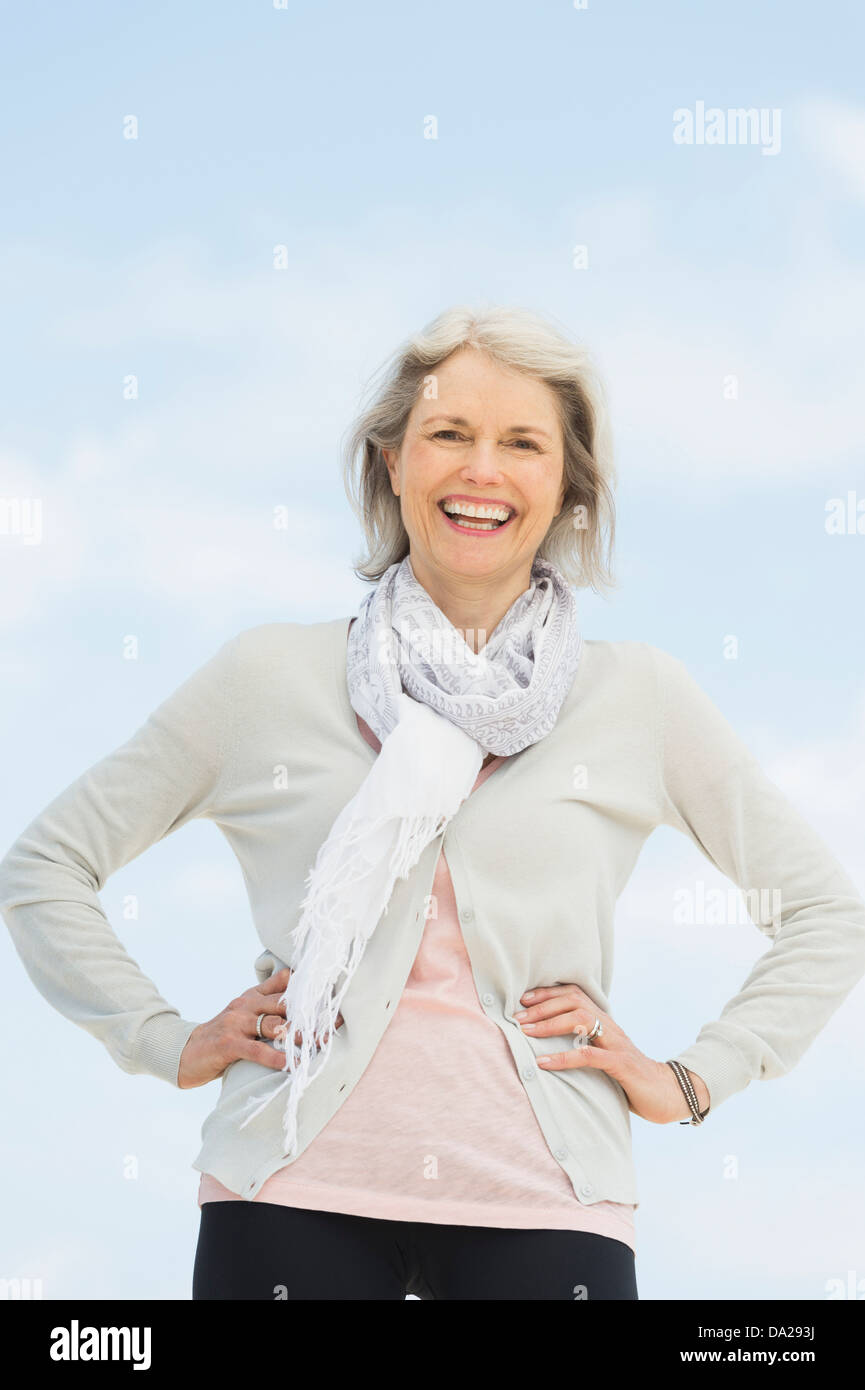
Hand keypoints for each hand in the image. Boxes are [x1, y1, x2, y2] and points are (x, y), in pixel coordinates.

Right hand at [177, 967, 343, 1089]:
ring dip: (298, 1036)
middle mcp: (245, 1005)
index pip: (284, 987)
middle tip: (333, 1025)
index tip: (332, 1000)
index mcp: (251, 996)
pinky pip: (256, 1050)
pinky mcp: (228, 1044)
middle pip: (284, 1006)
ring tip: (318, 1044)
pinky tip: (289, 1064)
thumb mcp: (242, 1011)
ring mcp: (236, 1023)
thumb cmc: (221, 1035)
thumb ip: (266, 998)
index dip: (308, 993)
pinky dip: (274, 1057)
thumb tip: (293, 980)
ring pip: (274, 1026)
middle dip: (310, 1016)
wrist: (184, 1052)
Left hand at [514, 982, 709, 1124]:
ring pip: (581, 1021)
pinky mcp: (621, 1064)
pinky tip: (544, 1063)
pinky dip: (564, 1058)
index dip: (548, 993)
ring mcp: (616, 1043)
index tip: (522, 999)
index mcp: (605, 1021)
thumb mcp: (604, 1055)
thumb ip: (584, 1044)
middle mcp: (610, 1026)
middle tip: (517, 1017)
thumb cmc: (629, 1076)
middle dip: (542, 1007)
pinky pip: (589, 1056)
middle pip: (574, 1002)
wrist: (666, 1093)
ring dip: (550, 1025)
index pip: (575, 995)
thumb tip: (550, 1042)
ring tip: (525, 1033)